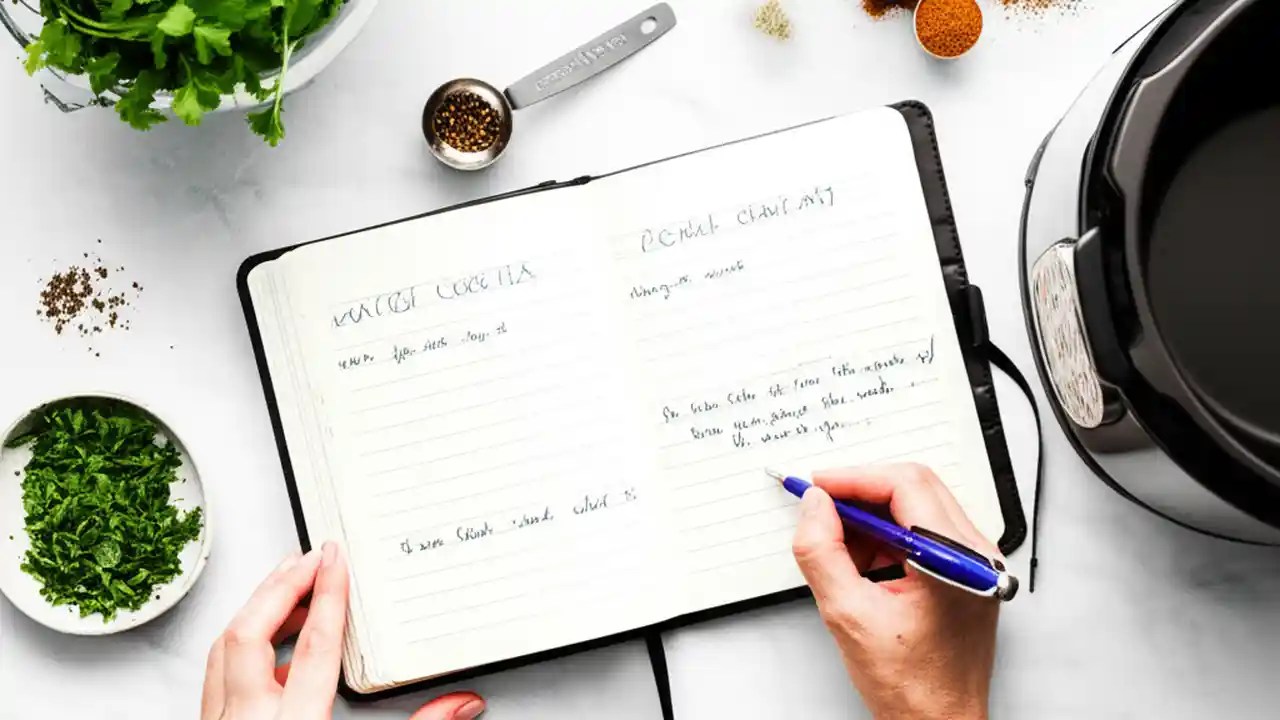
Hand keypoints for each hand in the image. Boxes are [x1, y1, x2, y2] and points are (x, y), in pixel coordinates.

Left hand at [201, 542, 485, 719]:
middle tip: (310, 558)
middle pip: (250, 633)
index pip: (313, 646)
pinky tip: (268, 643)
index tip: (335, 559)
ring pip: (223, 649)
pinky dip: (243, 643)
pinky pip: (218, 673)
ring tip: (288, 585)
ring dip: (256, 609)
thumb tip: (463, 704)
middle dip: (278, 586)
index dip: (327, 595)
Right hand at [791, 464, 1000, 719]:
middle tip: (820, 507)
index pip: (905, 485)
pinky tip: (861, 563)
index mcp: (955, 560)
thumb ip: (823, 552)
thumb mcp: (848, 615)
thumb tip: (814, 507)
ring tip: (839, 547)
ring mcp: (972, 563)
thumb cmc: (910, 687)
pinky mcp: (963, 572)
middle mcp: (974, 555)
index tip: (818, 486)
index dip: (854, 478)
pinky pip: (922, 532)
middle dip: (860, 493)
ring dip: (871, 517)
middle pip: (914, 488)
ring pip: (916, 508)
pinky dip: (885, 537)